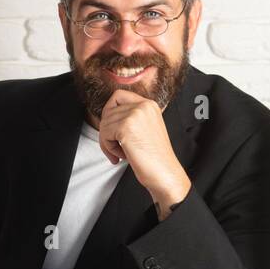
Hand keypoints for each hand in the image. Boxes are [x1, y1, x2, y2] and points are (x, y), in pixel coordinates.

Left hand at [97, 89, 190, 215]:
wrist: (165, 173)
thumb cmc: (154, 157)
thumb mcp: (145, 128)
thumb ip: (130, 118)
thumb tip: (106, 116)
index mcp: (149, 104)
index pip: (118, 96)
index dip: (109, 112)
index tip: (113, 130)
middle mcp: (143, 105)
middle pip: (108, 111)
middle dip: (107, 132)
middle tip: (115, 148)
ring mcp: (135, 114)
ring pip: (104, 123)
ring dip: (108, 142)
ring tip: (121, 153)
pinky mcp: (126, 127)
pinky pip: (104, 134)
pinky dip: (108, 147)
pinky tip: (121, 156)